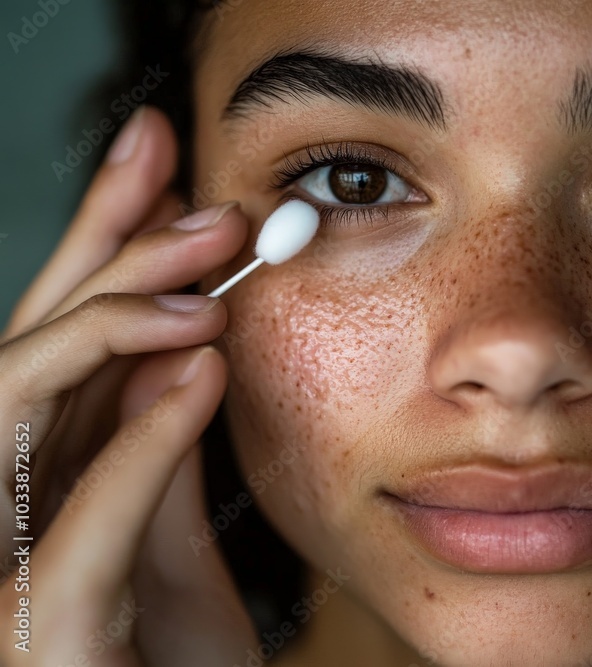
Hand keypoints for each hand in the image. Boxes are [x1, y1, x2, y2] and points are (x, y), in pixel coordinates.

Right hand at [0, 106, 256, 664]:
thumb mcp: (173, 552)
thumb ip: (154, 460)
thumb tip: (172, 353)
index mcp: (38, 485)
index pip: (67, 344)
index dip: (105, 244)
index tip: (163, 164)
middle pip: (36, 348)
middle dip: (107, 251)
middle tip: (200, 193)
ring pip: (19, 402)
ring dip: (114, 323)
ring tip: (212, 281)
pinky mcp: (30, 634)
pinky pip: (79, 518)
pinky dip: (142, 440)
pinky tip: (203, 372)